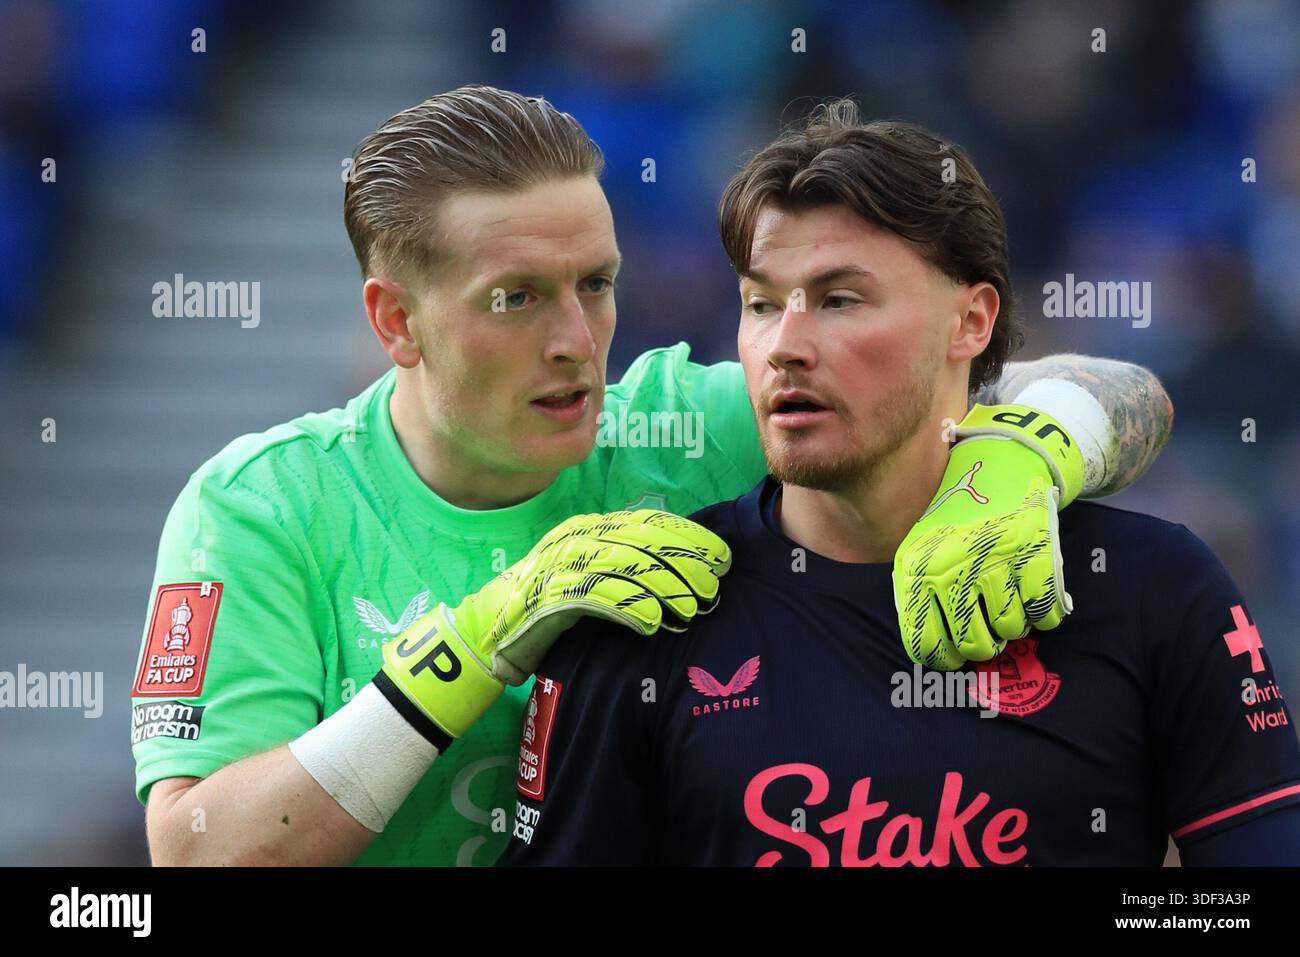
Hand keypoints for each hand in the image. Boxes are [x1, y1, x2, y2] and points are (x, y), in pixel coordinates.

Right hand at [377, 509, 731, 740]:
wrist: (490, 633)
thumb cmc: (550, 607)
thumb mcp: (592, 575)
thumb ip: (628, 565)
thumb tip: (684, 570)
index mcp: (591, 528)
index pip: (648, 523)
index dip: (688, 537)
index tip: (721, 556)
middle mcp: (577, 538)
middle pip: (642, 542)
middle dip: (684, 562)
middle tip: (714, 585)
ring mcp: (561, 565)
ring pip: (623, 568)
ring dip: (663, 587)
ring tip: (692, 607)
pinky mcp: (550, 596)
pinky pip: (595, 598)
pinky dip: (627, 608)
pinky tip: (653, 623)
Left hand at [892, 404, 1083, 670]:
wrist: (997, 464)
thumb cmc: (955, 519)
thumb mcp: (921, 551)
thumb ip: (923, 597)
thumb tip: (937, 655)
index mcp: (918, 569)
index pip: (925, 641)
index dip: (942, 660)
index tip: (953, 659)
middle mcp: (952, 567)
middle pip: (974, 644)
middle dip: (984, 647)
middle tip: (987, 635)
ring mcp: (994, 559)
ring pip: (1012, 630)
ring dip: (1014, 626)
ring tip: (1007, 606)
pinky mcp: (1032, 551)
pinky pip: (1044, 611)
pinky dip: (1044, 614)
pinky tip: (1034, 600)